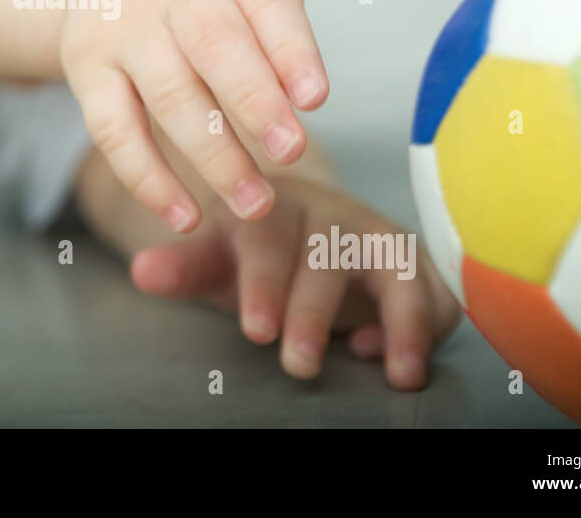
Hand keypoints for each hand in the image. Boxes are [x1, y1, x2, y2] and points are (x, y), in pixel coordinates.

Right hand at [61, 0, 407, 232]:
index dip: (288, 47)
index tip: (316, 96)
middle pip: (212, 46)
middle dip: (251, 103)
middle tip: (293, 153)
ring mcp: (125, 31)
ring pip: (166, 96)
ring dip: (210, 153)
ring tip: (255, 204)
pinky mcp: (88, 69)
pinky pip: (112, 128)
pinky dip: (145, 176)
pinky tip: (185, 215)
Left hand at [129, 175, 460, 389]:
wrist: (299, 222)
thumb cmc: (254, 246)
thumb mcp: (216, 255)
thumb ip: (184, 267)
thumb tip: (143, 271)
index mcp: (274, 207)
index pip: (268, 240)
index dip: (264, 284)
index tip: (255, 331)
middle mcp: (331, 215)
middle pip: (329, 257)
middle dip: (315, 314)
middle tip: (296, 365)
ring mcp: (377, 236)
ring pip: (399, 269)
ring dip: (405, 321)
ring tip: (398, 373)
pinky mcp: (414, 263)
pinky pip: (437, 289)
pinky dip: (429, 322)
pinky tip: (393, 356)